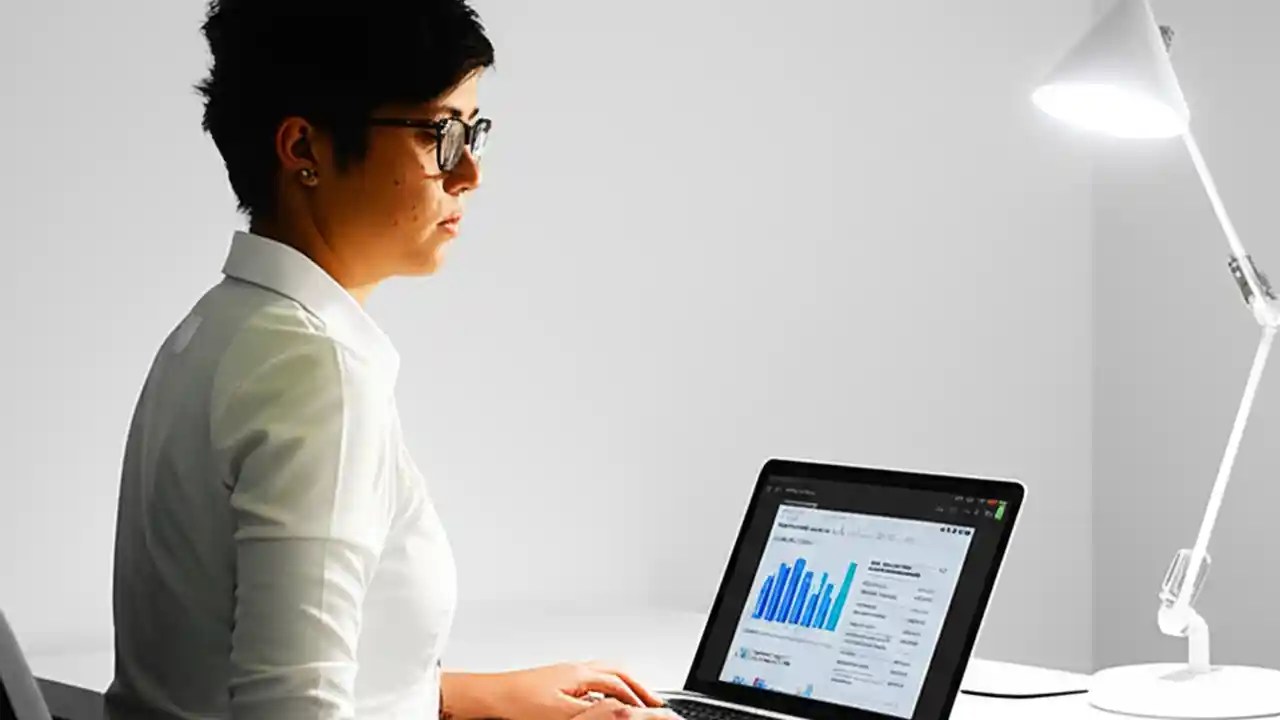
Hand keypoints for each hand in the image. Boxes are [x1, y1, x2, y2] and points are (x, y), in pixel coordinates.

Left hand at [489, 661, 664, 719]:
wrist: (491, 696)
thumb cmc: (518, 702)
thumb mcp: (561, 714)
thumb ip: (593, 712)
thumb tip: (620, 710)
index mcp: (580, 674)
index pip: (619, 684)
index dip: (638, 698)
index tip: (651, 710)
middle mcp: (575, 669)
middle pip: (617, 671)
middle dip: (637, 685)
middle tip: (652, 699)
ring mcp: (565, 673)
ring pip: (604, 671)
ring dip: (622, 683)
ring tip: (632, 695)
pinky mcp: (556, 680)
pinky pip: (591, 678)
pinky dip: (605, 686)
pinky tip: (600, 698)